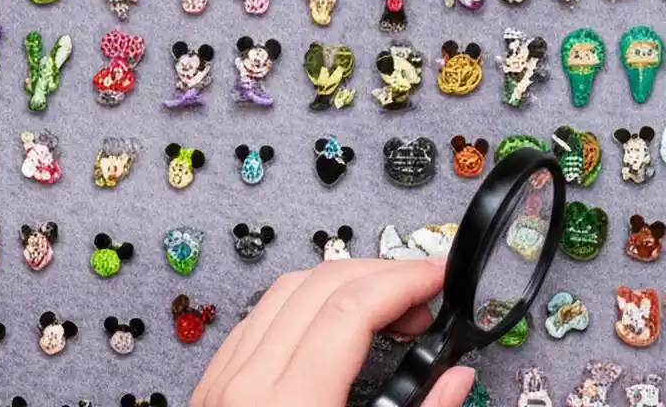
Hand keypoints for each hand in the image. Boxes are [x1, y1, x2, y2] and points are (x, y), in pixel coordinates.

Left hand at [191, 259, 474, 406]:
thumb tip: (455, 378)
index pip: (352, 306)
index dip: (405, 280)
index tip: (440, 278)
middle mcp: (246, 385)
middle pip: (321, 284)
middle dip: (383, 275)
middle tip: (426, 298)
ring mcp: (220, 384)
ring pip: (286, 292)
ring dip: (345, 285)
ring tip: (388, 313)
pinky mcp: (211, 391)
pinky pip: (260, 320)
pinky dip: (307, 307)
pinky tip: (336, 332)